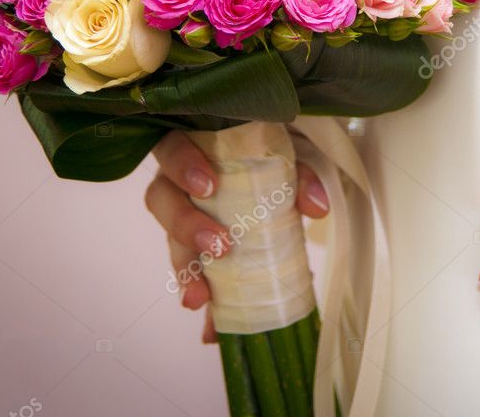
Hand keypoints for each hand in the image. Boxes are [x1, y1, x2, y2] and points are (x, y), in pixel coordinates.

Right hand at [146, 131, 329, 342]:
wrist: (272, 171)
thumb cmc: (268, 157)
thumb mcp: (288, 157)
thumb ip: (301, 175)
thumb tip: (317, 207)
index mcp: (194, 148)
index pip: (173, 149)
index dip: (184, 167)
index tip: (208, 188)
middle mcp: (177, 182)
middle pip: (162, 201)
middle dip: (186, 227)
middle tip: (219, 246)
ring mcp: (182, 216)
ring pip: (171, 242)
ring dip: (186, 272)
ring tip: (200, 298)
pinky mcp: (194, 250)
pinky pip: (192, 277)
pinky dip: (205, 303)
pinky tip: (211, 329)